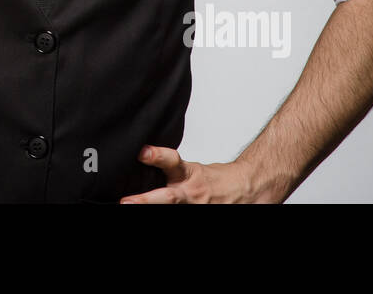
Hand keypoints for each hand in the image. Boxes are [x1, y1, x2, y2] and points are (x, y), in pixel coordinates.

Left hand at [119, 146, 260, 203]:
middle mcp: (191, 193)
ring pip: (173, 211)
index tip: (142, 153)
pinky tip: (150, 212)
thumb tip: (144, 165)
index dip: (156, 156)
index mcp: (188, 175)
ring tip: (132, 210)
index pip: (171, 161)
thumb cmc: (217, 179)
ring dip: (154, 209)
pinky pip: (181, 218)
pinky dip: (169, 215)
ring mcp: (196, 208)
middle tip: (126, 202)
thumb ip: (171, 171)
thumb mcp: (192, 170)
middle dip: (146, 200)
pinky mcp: (201, 217)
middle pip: (167, 197)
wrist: (246, 188)